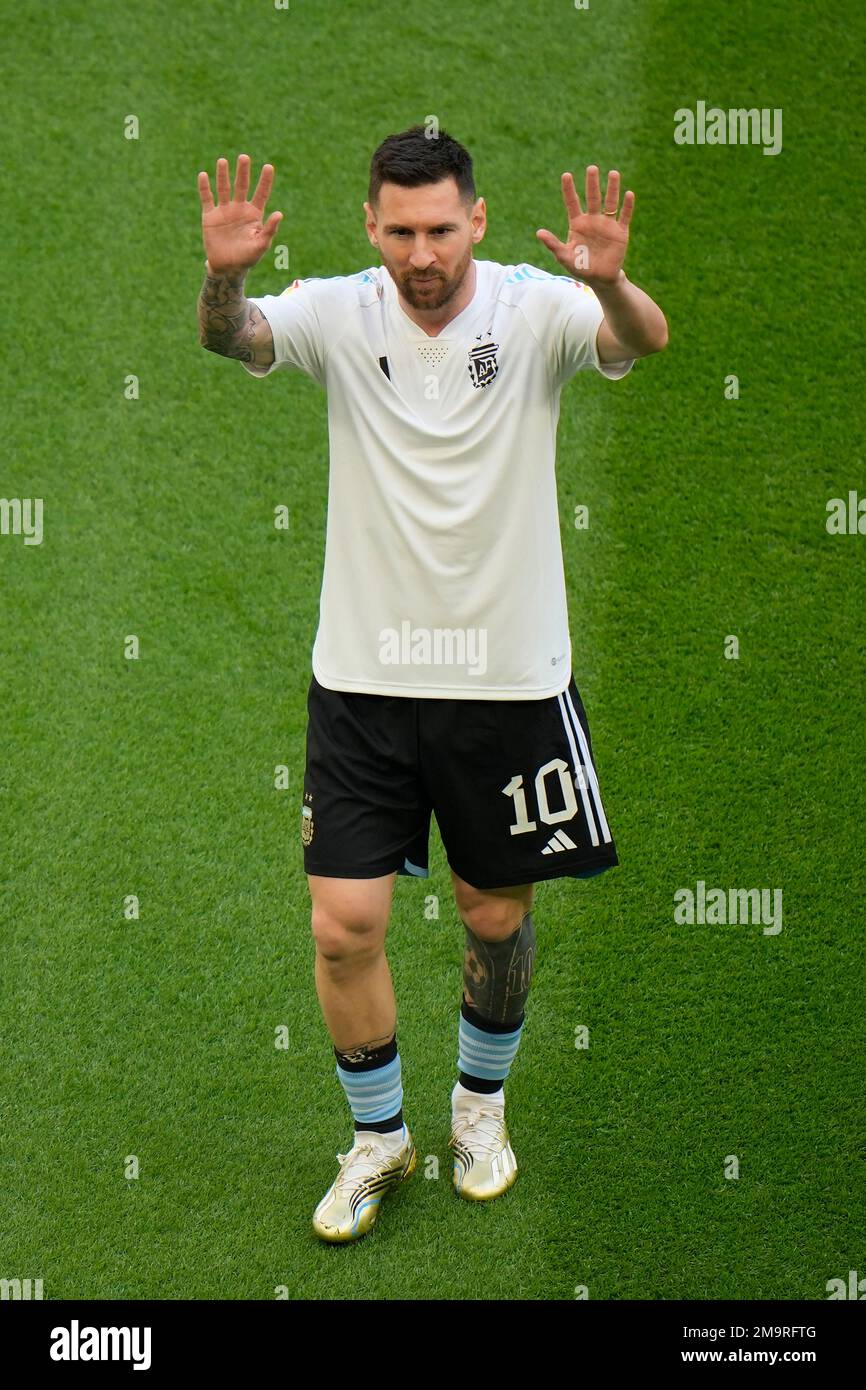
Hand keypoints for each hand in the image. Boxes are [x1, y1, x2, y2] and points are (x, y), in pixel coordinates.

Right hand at [197, 154, 282, 275]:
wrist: (227, 268)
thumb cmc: (247, 258)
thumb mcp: (261, 244)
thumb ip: (270, 229)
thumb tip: (280, 213)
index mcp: (254, 214)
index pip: (261, 193)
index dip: (265, 181)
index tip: (269, 167)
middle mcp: (239, 208)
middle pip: (242, 186)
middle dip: (243, 172)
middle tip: (244, 157)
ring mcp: (224, 211)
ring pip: (224, 188)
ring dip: (223, 175)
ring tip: (223, 161)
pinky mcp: (210, 216)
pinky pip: (207, 199)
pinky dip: (204, 188)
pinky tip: (203, 175)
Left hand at [536, 167, 633, 287]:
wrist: (600, 279)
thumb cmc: (580, 267)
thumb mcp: (564, 256)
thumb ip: (553, 244)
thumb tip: (538, 232)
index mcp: (578, 224)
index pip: (572, 202)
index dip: (569, 189)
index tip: (566, 175)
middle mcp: (593, 220)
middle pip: (592, 198)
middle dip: (592, 183)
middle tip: (592, 168)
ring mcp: (607, 225)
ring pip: (610, 203)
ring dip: (612, 188)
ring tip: (613, 173)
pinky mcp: (620, 232)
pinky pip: (624, 216)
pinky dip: (627, 206)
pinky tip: (628, 194)